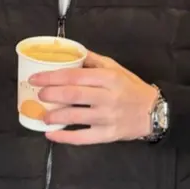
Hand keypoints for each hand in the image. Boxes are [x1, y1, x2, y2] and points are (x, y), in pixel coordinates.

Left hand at [30, 51, 158, 144]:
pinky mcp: (108, 135)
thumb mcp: (115, 67)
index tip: (36, 78)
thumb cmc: (131, 87)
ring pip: (76, 117)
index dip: (52, 77)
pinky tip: (51, 135)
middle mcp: (107, 97)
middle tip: (38, 95)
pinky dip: (65, 138)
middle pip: (73, 95)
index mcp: (108, 78)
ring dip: (55, 116)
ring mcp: (107, 118)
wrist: (153, 112)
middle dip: (51, 94)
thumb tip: (69, 50)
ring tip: (42, 115)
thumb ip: (92, 60)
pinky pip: (83, 138)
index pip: (75, 76)